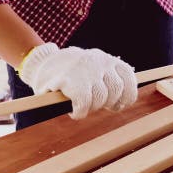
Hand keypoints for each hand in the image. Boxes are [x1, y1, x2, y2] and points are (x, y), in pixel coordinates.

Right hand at [18, 43, 137, 118]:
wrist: (44, 62)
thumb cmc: (73, 72)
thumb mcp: (95, 69)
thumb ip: (110, 80)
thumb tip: (124, 101)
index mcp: (107, 60)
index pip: (128, 77)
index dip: (127, 95)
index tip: (119, 104)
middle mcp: (99, 62)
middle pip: (116, 91)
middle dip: (108, 103)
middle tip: (95, 105)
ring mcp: (85, 70)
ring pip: (100, 99)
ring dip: (91, 108)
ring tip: (82, 106)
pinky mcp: (70, 80)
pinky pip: (83, 104)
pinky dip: (80, 112)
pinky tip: (74, 111)